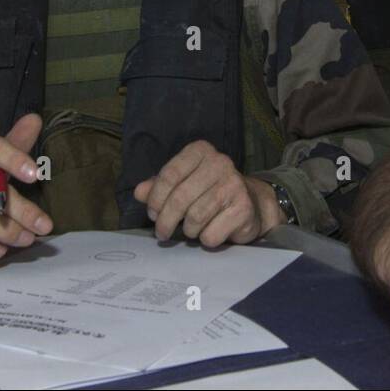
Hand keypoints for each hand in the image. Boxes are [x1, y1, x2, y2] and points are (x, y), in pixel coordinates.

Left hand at [133, 140, 281, 246]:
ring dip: (187, 230)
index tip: (152, 213)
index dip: (155, 199)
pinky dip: (205, 239)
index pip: (169, 174)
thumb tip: (139, 192)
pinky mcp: (244, 208)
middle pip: (180, 198)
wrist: (250, 203)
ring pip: (195, 218)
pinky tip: (210, 232)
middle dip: (165, 220)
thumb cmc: (209, 192)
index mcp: (201, 151)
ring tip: (190, 230)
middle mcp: (220, 162)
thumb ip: (158, 186)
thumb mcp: (182, 183)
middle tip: (161, 232)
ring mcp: (234, 185)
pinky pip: (211, 234)